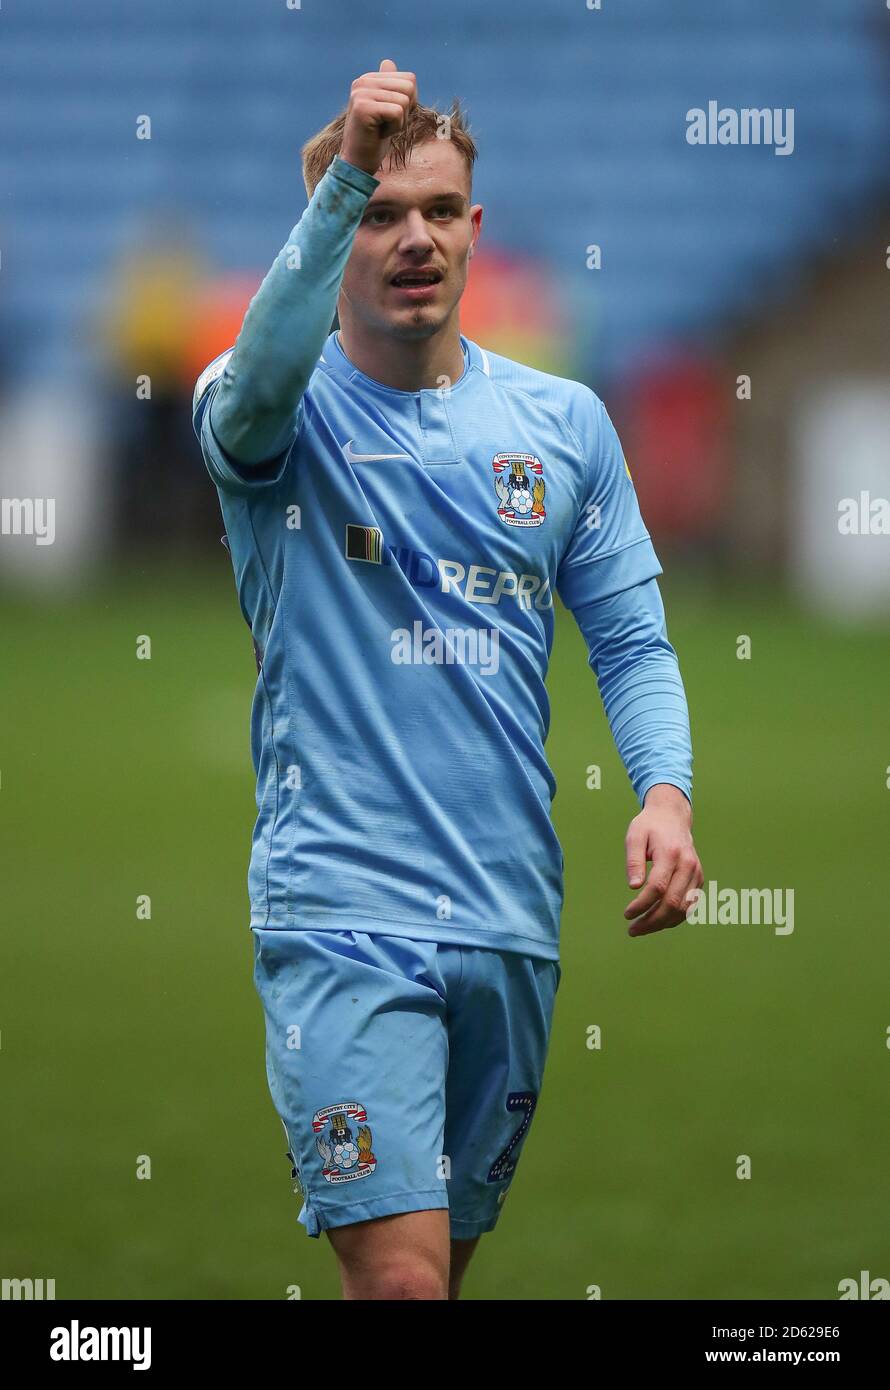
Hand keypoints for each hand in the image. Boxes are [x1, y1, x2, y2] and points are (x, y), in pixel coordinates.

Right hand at [340, 59, 417, 177]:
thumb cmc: (373, 138)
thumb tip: (388, 62)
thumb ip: (388, 86)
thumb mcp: (385, 108)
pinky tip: (378, 134)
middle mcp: (362, 81)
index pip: (409, 79)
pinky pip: (397, 113)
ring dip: (399, 122)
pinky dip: (394, 128)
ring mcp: (361, 93)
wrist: (357, 162)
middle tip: (386, 124)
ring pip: (404, 101)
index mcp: (368, 79)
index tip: (389, 116)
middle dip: (405, 111)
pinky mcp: (363, 107)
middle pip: (409, 87)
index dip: (408, 103)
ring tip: (380, 129)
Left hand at [623, 784, 702, 936]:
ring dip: (662, 923)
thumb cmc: (650, 826)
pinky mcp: (699, 879)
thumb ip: (633, 861)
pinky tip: (656, 922)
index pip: (658, 887)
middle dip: (651, 921)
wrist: (672, 816)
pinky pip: (689, 905)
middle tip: (632, 930)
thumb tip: (634, 888)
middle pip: (673, 903)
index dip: (642, 905)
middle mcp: (688, 865)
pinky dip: (674, 918)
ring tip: (641, 928)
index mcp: (671, 854)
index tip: (627, 914)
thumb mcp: (634, 836)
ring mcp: (696, 873)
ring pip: (683, 909)